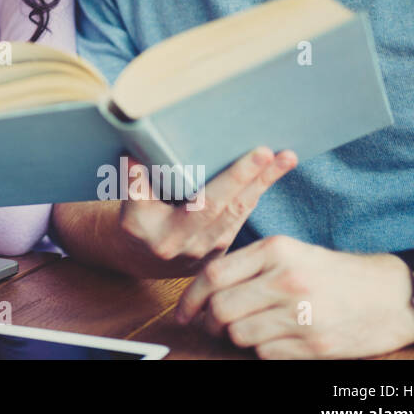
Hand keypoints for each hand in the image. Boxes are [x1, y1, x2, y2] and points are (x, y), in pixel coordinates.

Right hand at [116, 146, 297, 276]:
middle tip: (275, 153)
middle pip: (226, 206)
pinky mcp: (220, 252)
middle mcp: (186, 246)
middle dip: (252, 177)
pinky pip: (239, 218)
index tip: (256, 153)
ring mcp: (207, 252)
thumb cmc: (134, 221)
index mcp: (160, 232)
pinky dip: (254, 194)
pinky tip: (271, 174)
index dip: (232, 178)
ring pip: (239, 212)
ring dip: (263, 184)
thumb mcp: (128, 204)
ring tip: (286, 158)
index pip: (203, 203)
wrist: (141, 260)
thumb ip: (134, 183)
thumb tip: (136, 156)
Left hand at [175, 235, 413, 357]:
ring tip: (245, 330)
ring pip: (239, 335)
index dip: (190, 298)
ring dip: (235, 337)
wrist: (393, 295)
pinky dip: (261, 349)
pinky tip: (273, 339)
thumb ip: (249, 264)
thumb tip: (204, 288)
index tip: (183, 312)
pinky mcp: (316, 344)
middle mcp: (287, 280)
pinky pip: (266, 353)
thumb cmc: (334, 273)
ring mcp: (302, 314)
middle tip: (209, 326)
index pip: (213, 275)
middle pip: (221, 308)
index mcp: (276, 251)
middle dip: (207, 322)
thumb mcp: (292, 252)